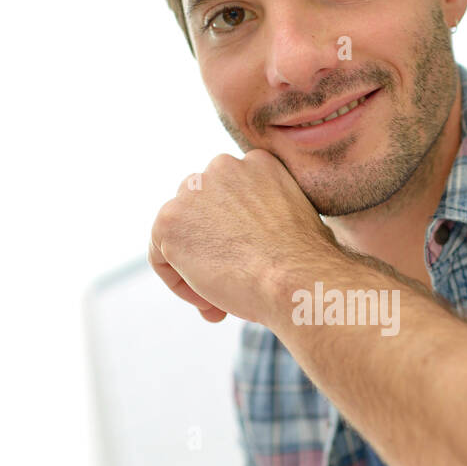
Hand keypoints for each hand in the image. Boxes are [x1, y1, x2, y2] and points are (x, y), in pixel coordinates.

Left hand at [148, 149, 336, 326]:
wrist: (295, 278)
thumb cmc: (305, 263)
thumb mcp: (295, 222)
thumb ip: (265, 218)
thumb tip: (250, 242)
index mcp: (257, 163)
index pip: (229, 198)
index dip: (235, 237)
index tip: (249, 266)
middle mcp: (222, 167)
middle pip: (201, 212)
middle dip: (211, 250)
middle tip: (232, 286)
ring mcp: (192, 192)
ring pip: (180, 234)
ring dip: (195, 268)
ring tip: (220, 300)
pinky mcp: (169, 222)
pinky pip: (161, 257)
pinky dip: (179, 283)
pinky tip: (209, 302)